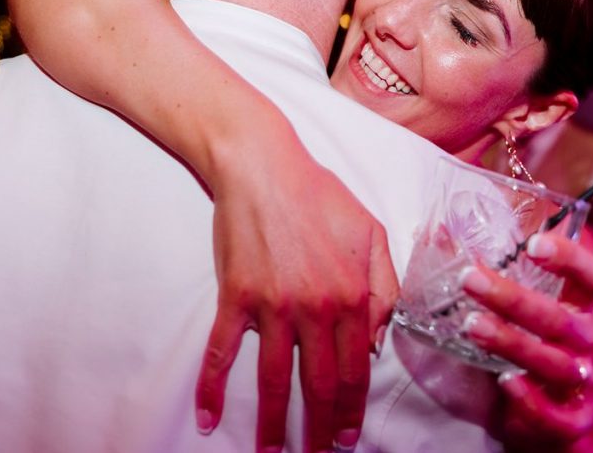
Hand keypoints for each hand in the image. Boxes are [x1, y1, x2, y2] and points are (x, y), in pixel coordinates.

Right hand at [197, 145, 397, 452]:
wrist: (263, 166)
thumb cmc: (320, 195)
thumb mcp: (372, 232)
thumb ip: (385, 286)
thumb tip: (378, 339)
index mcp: (352, 293)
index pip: (355, 367)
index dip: (351, 406)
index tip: (347, 434)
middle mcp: (315, 307)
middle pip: (318, 383)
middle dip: (318, 428)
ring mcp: (273, 305)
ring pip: (274, 379)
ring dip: (273, 424)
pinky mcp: (236, 297)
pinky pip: (223, 352)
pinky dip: (213, 388)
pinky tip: (207, 418)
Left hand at [461, 231, 592, 446]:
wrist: (553, 425)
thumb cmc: (531, 354)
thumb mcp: (517, 315)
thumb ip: (490, 278)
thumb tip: (439, 233)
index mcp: (580, 311)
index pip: (590, 278)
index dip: (569, 258)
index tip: (534, 242)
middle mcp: (587, 344)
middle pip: (558, 318)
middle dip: (512, 298)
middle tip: (470, 278)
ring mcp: (583, 385)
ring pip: (550, 362)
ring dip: (511, 342)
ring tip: (471, 324)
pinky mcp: (572, 423)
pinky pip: (552, 413)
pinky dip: (530, 399)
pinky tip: (505, 381)